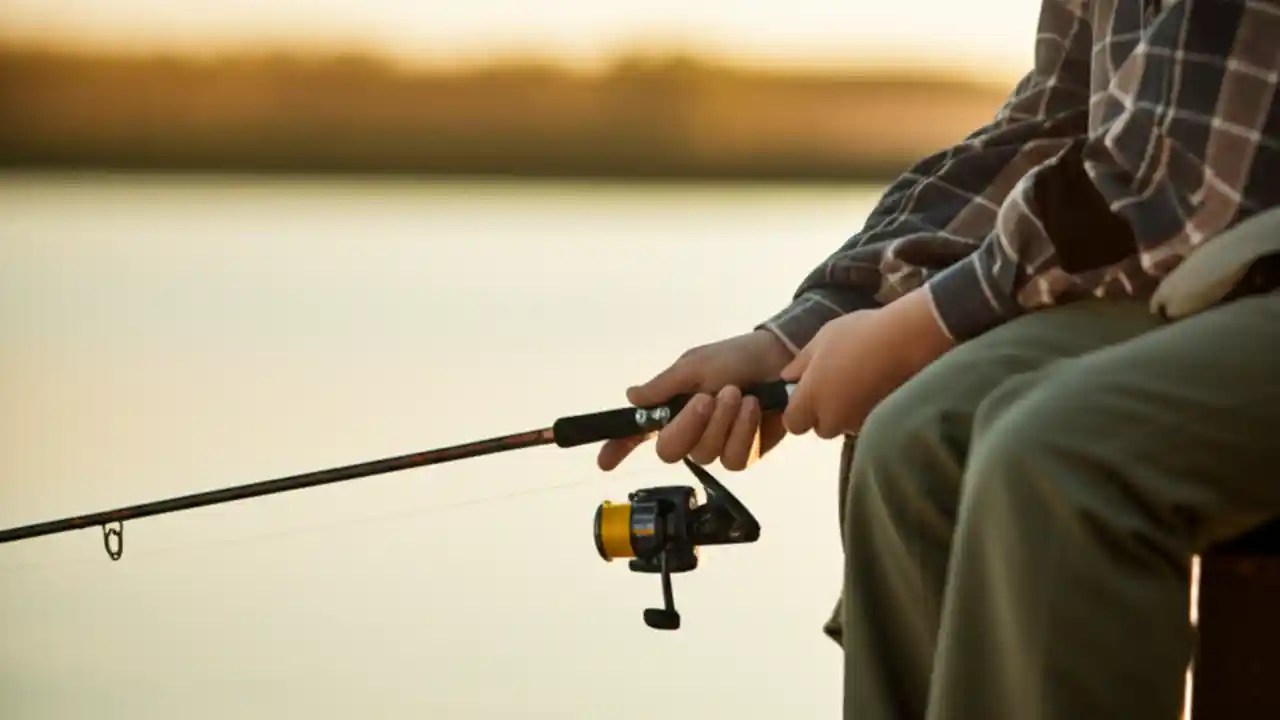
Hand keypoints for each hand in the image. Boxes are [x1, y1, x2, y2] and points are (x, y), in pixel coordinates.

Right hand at [597, 329, 793, 471]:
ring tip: (739, 394)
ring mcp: (716, 445)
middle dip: (689, 425)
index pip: (638, 433)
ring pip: (705, 454)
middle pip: (670, 451)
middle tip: (709, 397)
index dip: (619, 448)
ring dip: (723, 422)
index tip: (604, 462)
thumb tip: (631, 397)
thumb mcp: (696, 365)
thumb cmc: (735, 358)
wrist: (779, 359)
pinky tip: (753, 409)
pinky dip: (744, 431)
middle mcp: (689, 432)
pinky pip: (734, 458)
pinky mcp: (744, 454)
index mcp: (671, 408)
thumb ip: (664, 386)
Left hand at [780, 287, 954, 437]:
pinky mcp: (883, 424)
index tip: (810, 392)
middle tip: (839, 384)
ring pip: (846, 426)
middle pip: (822, 427)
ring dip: (849, 412)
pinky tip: (879, 387)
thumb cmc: (860, 334)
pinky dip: (870, 411)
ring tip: (863, 382)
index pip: (793, 423)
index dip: (799, 410)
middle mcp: (832, 419)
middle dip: (827, 412)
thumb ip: (800, 362)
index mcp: (810, 399)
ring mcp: (859, 424)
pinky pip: (868, 423)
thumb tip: (787, 378)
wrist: (909, 341)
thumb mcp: (823, 338)